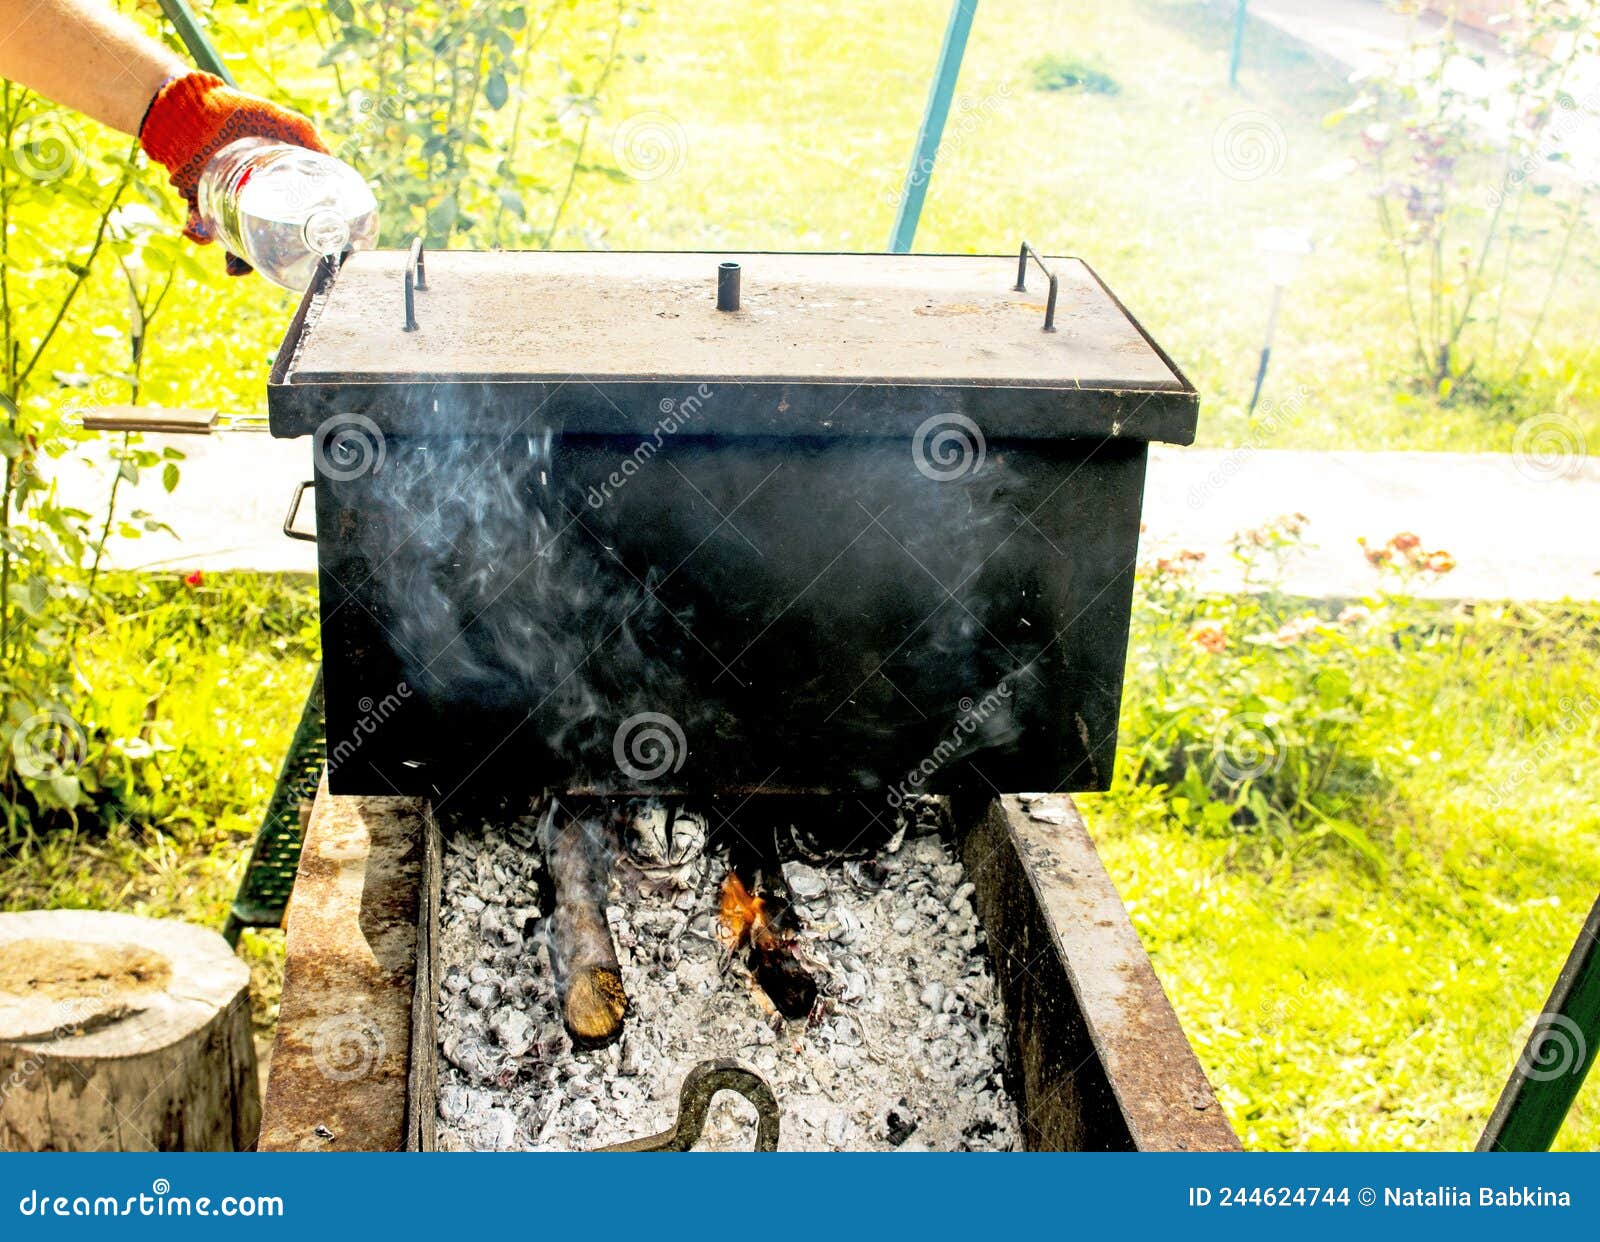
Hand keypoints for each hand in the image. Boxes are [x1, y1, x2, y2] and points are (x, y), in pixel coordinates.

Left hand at [138, 72, 328, 275]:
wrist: (190, 103)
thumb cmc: (240, 111)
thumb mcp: (283, 123)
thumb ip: (309, 138)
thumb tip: (334, 162)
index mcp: (275, 189)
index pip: (290, 221)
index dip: (296, 241)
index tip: (305, 259)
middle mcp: (250, 199)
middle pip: (260, 239)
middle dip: (260, 260)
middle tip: (269, 266)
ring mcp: (222, 202)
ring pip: (231, 239)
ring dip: (231, 256)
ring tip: (233, 265)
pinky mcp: (194, 199)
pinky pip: (198, 224)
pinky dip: (198, 231)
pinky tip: (198, 230)